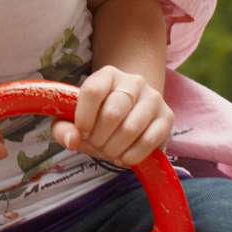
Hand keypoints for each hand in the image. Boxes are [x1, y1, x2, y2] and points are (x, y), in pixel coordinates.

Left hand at [50, 67, 172, 169]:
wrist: (130, 115)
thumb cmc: (98, 119)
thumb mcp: (75, 121)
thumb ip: (64, 129)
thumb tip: (71, 140)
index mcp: (108, 75)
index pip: (93, 91)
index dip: (83, 117)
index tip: (81, 132)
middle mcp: (133, 81)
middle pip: (112, 112)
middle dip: (99, 137)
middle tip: (97, 144)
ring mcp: (153, 98)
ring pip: (131, 128)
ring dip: (115, 148)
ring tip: (110, 151)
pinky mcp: (167, 117)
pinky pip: (149, 140)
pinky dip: (132, 155)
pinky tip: (124, 156)